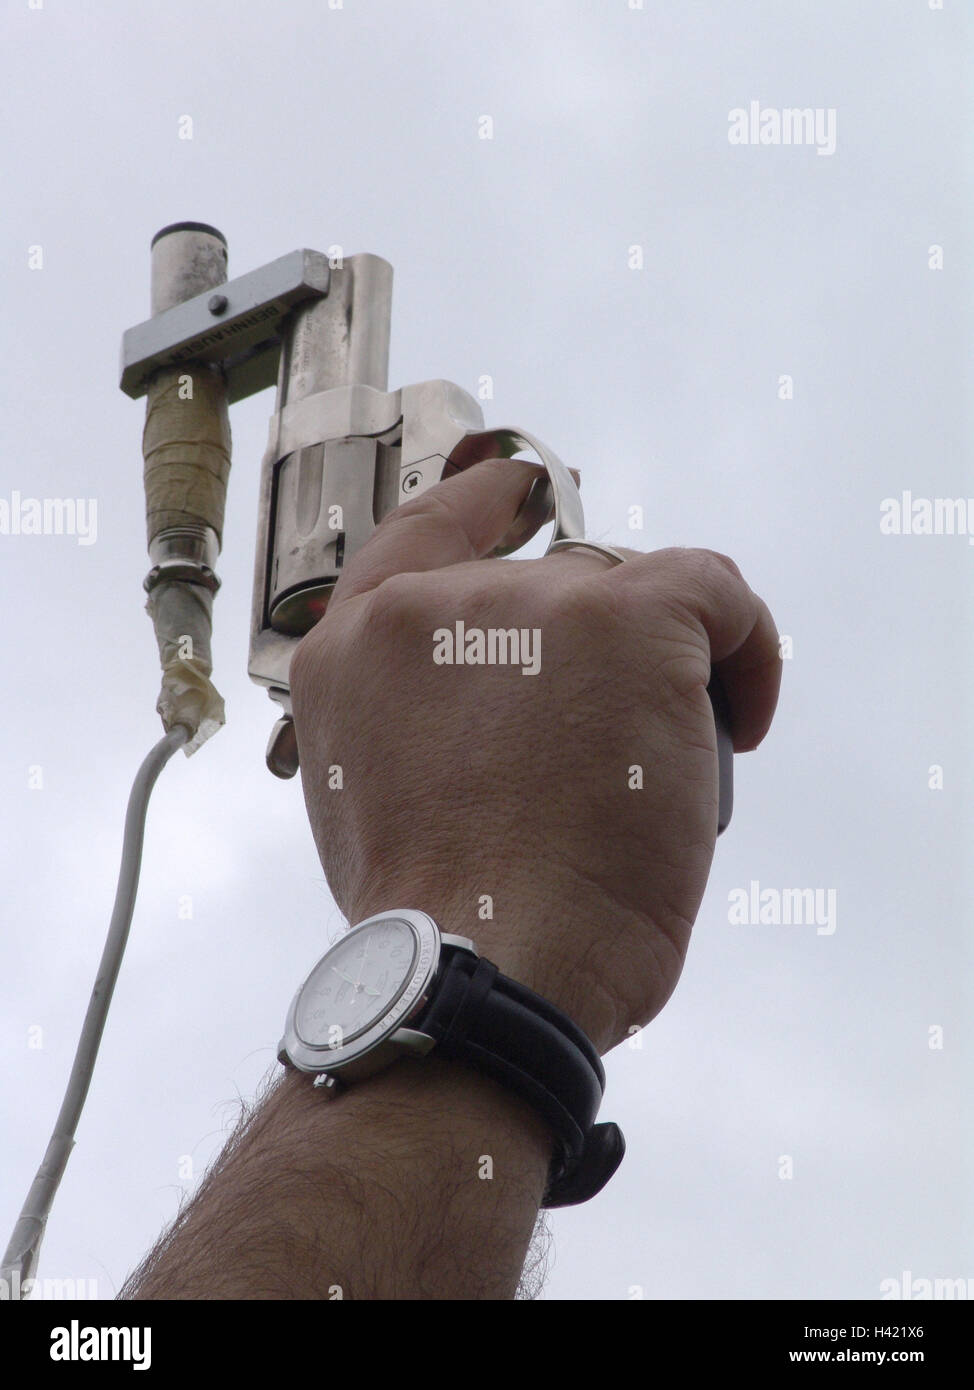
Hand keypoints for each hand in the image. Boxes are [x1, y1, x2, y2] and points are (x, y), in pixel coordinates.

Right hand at [290, 458, 780, 1053]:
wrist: (491, 961)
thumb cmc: (451, 917)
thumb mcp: (382, 800)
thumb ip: (422, 722)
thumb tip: (504, 714)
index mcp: (358, 649)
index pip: (420, 536)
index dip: (477, 509)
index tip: (516, 492)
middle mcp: (431, 607)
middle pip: (550, 586)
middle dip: (593, 663)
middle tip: (607, 762)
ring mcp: (528, 602)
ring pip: (631, 595)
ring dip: (661, 671)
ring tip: (660, 770)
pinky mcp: (626, 616)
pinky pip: (716, 594)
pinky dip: (746, 651)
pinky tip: (744, 719)